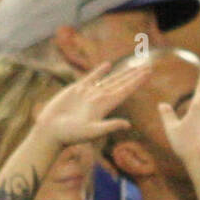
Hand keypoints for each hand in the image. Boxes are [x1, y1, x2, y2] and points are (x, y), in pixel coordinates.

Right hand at [33, 60, 151, 151]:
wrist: (51, 130)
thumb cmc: (69, 134)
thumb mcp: (91, 132)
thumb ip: (109, 126)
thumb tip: (128, 124)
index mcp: (104, 106)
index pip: (125, 90)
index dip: (137, 81)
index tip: (149, 72)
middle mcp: (99, 99)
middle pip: (121, 83)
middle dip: (135, 75)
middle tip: (148, 66)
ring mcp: (89, 94)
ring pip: (109, 79)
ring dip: (122, 72)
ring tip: (134, 65)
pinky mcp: (77, 89)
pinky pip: (92, 77)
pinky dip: (100, 71)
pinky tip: (108, 65)